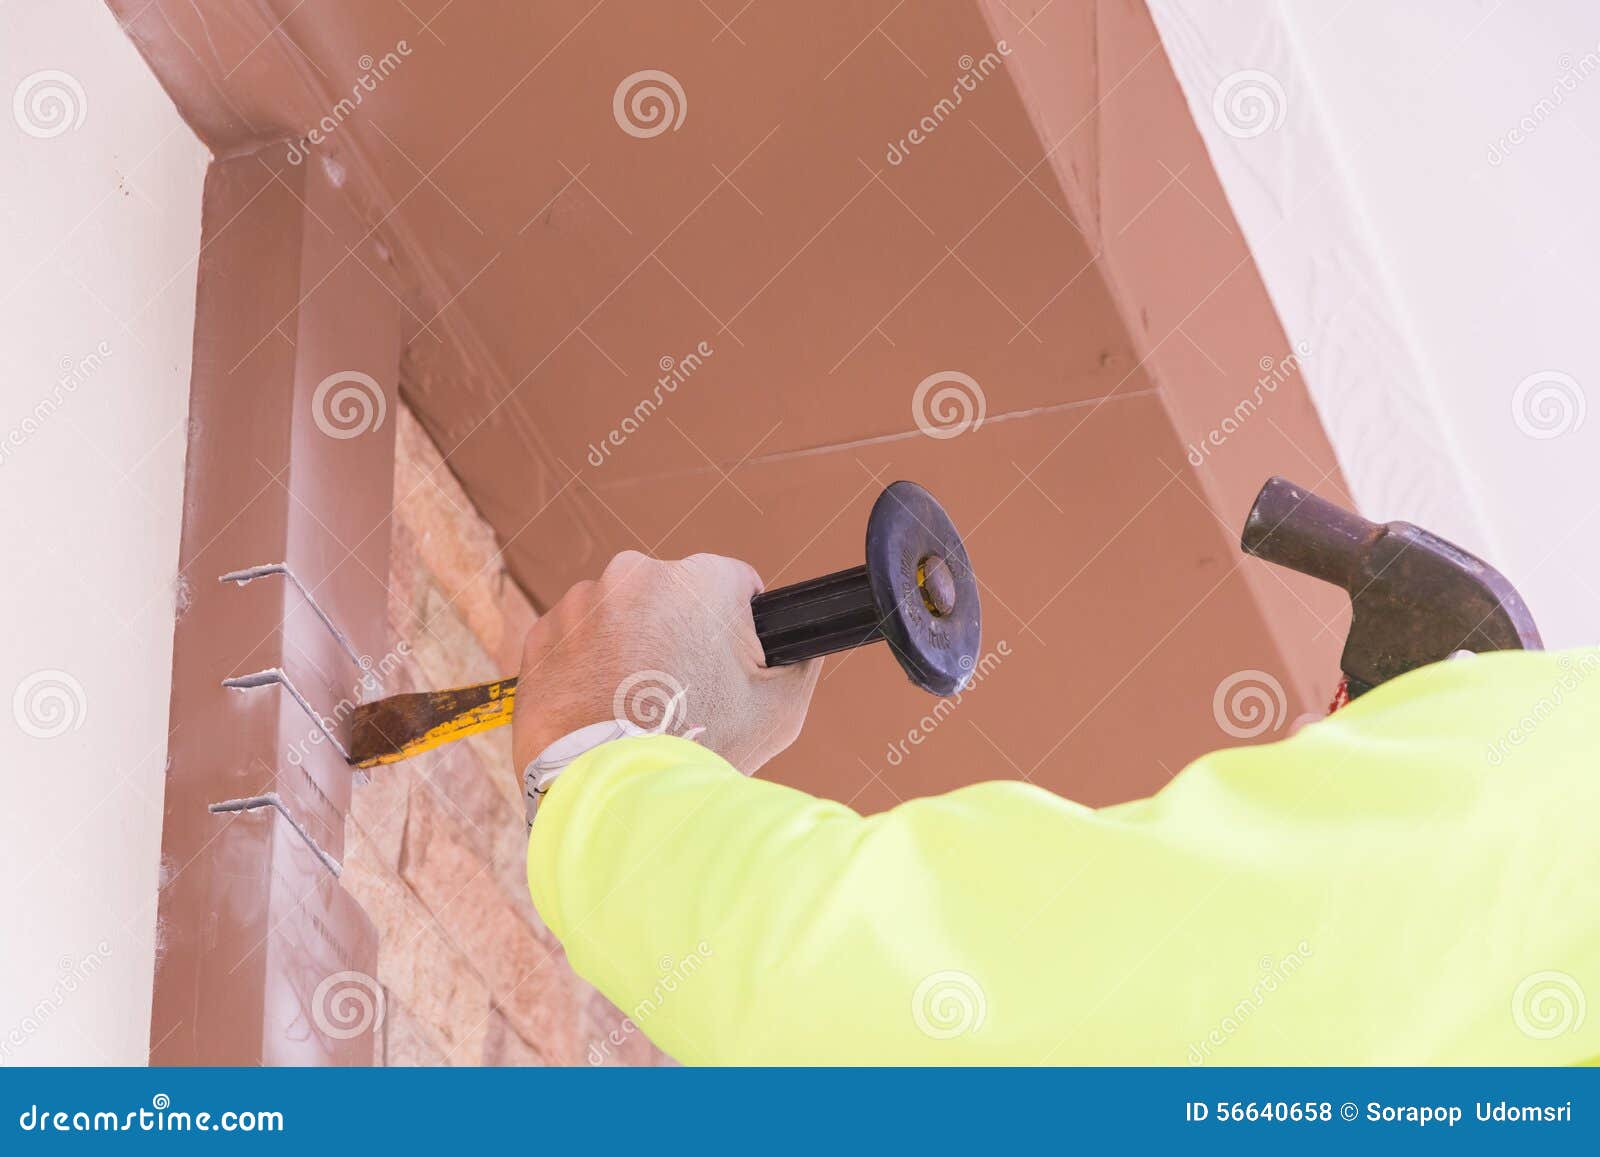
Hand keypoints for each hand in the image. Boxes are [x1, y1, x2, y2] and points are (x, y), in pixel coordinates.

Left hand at [511, 551, 820, 778]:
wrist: (612, 791)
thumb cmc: (701, 746)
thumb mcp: (781, 707)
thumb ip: (799, 661)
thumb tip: (800, 644)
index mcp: (701, 578)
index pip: (735, 584)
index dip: (738, 627)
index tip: (726, 666)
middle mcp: (636, 574)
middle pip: (673, 598)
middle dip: (679, 634)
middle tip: (681, 693)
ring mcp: (581, 603)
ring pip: (620, 617)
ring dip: (630, 647)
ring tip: (635, 707)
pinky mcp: (541, 636)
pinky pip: (576, 642)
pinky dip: (587, 668)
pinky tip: (601, 708)